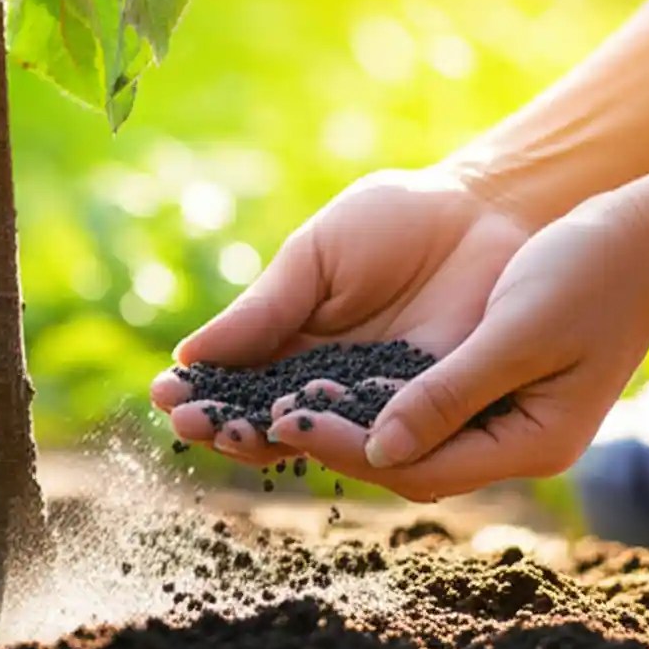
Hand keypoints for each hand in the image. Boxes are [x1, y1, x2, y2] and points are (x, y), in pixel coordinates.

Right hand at [149, 168, 529, 464]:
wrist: (483, 210)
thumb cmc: (391, 221)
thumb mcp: (314, 258)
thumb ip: (263, 311)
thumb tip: (190, 355)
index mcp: (291, 345)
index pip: (237, 383)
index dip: (201, 393)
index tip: (165, 395)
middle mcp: (328, 384)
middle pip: (268, 421)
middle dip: (226, 425)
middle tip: (192, 426)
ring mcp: (378, 402)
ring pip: (321, 437)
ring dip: (275, 438)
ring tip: (241, 431)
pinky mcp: (431, 411)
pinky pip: (385, 432)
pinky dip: (344, 434)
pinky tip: (305, 427)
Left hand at [285, 191, 648, 500]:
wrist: (637, 232)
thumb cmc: (591, 272)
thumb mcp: (517, 330)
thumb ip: (449, 392)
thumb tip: (378, 448)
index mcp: (527, 442)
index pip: (416, 466)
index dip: (347, 447)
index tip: (286, 424)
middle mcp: (503, 440)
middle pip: (395, 460)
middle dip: (322, 441)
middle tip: (257, 422)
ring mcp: (490, 414)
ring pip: (392, 432)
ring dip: (329, 419)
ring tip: (264, 403)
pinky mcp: (473, 381)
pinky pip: (402, 399)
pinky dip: (354, 392)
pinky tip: (307, 376)